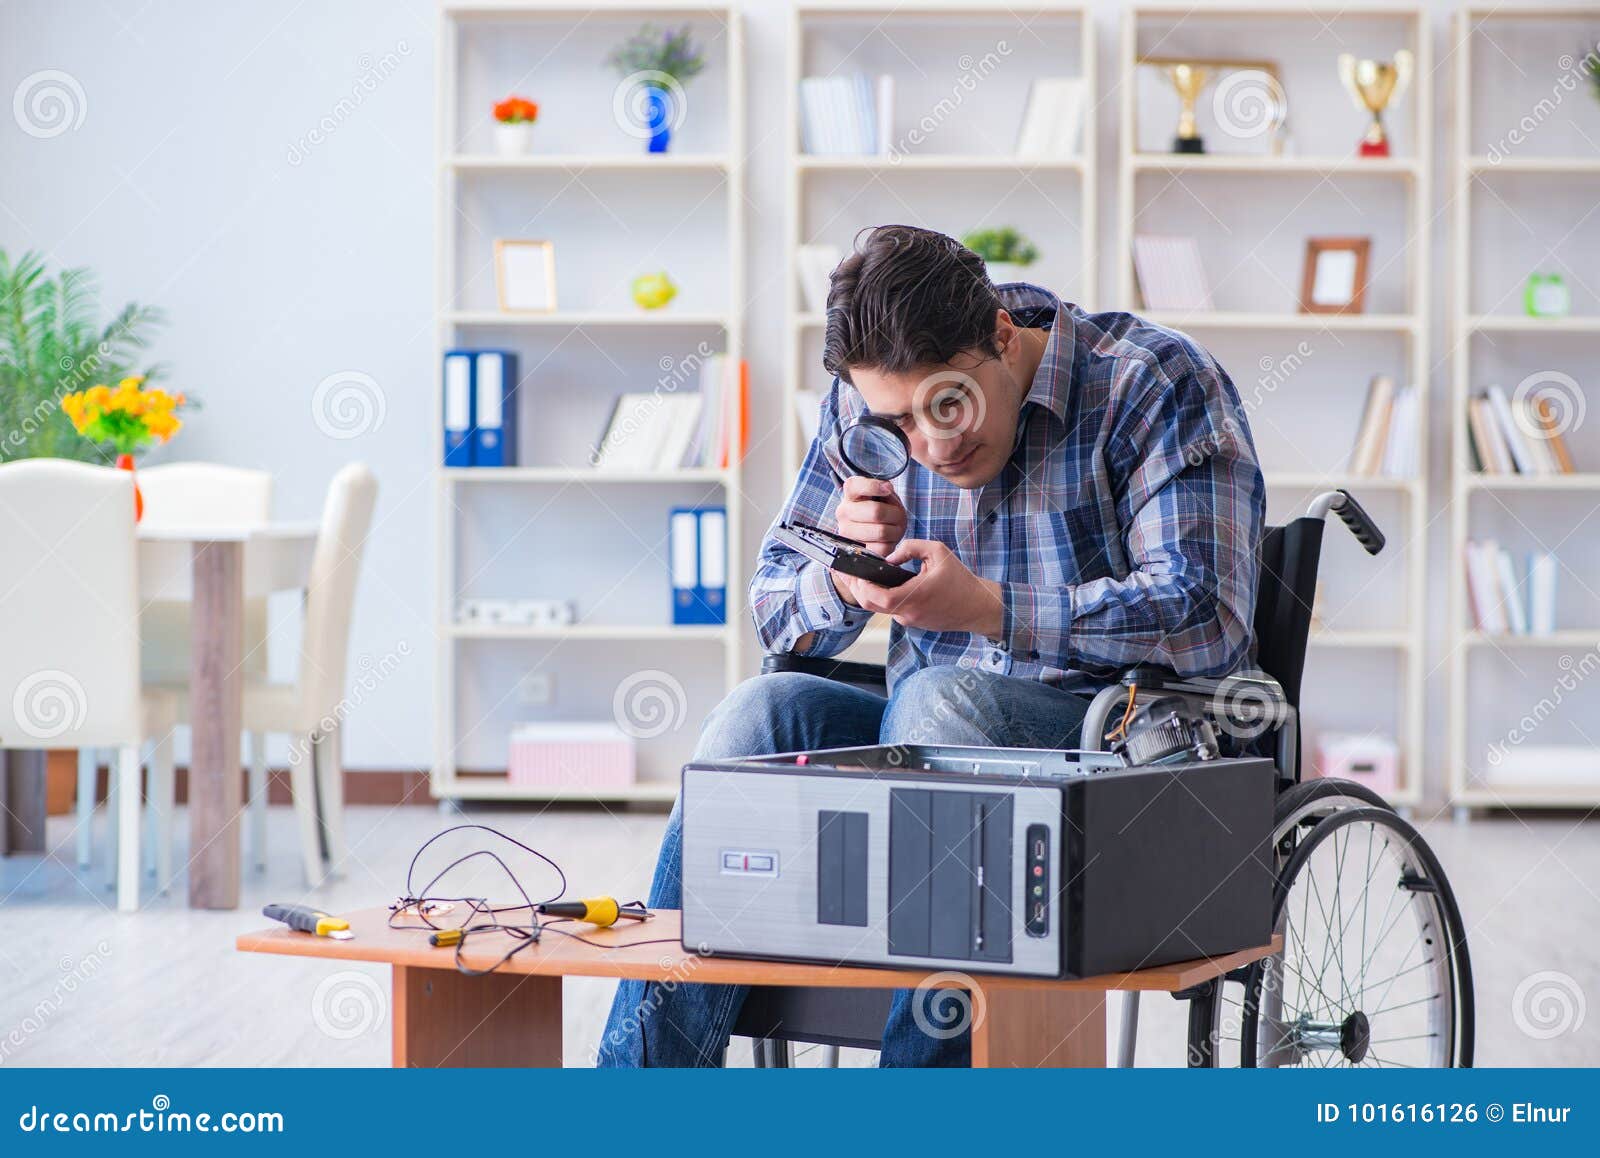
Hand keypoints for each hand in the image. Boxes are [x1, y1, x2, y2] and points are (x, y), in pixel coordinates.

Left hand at [834, 539, 1004, 637]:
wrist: (978, 607)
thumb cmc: (960, 579)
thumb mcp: (938, 552)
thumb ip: (910, 548)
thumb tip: (889, 556)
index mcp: (913, 597)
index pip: (876, 597)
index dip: (860, 585)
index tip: (853, 571)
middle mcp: (908, 613)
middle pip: (871, 605)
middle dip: (856, 588)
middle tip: (847, 571)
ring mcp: (910, 621)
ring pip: (880, 608)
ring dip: (869, 592)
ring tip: (860, 573)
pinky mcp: (913, 622)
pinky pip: (892, 610)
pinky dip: (883, 597)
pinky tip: (881, 583)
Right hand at [835, 476, 906, 557]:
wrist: (874, 525)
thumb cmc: (880, 505)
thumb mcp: (883, 491)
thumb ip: (884, 486)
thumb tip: (886, 488)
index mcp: (849, 492)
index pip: (857, 486)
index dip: (875, 487)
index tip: (888, 489)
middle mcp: (843, 511)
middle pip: (876, 512)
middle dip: (895, 514)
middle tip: (897, 514)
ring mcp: (846, 532)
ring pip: (881, 532)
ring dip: (895, 530)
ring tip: (894, 527)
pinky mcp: (856, 549)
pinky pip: (881, 548)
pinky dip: (890, 543)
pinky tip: (887, 538)